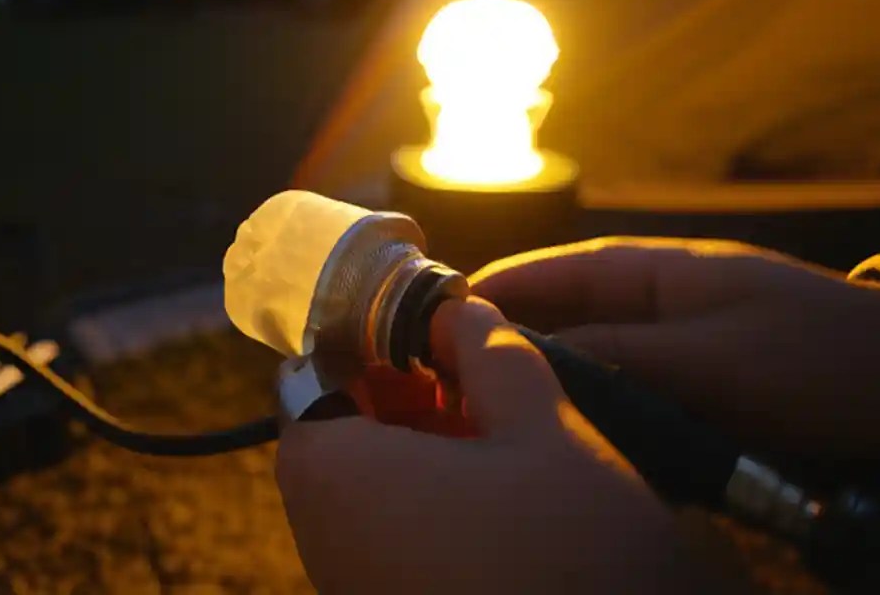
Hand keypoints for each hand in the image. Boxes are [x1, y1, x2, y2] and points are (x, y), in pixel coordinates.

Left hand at [276, 298, 710, 593]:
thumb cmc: (568, 553)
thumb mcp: (543, 428)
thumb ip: (490, 354)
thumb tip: (456, 312)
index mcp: (333, 472)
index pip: (311, 379)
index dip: (370, 349)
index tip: (432, 344)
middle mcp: (319, 538)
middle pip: (336, 441)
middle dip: (402, 405)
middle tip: (478, 395)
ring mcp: (348, 588)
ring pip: (363, 499)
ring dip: (420, 462)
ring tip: (500, 456)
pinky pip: (385, 549)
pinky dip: (427, 518)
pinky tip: (500, 521)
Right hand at [472, 237, 879, 458]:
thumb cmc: (819, 359)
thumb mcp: (707, 358)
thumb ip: (611, 354)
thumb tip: (520, 354)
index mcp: (649, 272)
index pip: (544, 273)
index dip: (485, 296)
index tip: (428, 326)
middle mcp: (651, 307)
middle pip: (553, 323)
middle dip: (502, 353)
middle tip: (447, 393)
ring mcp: (671, 352)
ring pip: (582, 369)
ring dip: (543, 393)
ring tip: (491, 425)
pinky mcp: (692, 397)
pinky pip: (621, 406)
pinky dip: (589, 423)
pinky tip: (564, 452)